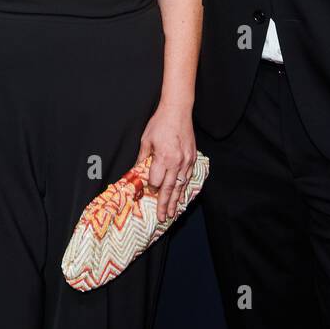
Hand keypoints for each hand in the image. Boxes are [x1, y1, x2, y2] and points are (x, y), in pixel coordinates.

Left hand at [136, 104, 196, 222]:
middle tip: (162, 217)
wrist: (178, 111)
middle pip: (170, 189)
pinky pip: (188, 178)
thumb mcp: (146, 140)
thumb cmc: (160, 124)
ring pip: (181, 186)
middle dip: (165, 205)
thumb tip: (137, 172)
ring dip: (176, 200)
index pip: (156, 181)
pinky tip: (181, 196)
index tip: (147, 191)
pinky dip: (184, 188)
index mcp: (164, 158)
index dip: (151, 187)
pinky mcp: (192, 158)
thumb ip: (142, 158)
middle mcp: (177, 162)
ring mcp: (187, 161)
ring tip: (172, 213)